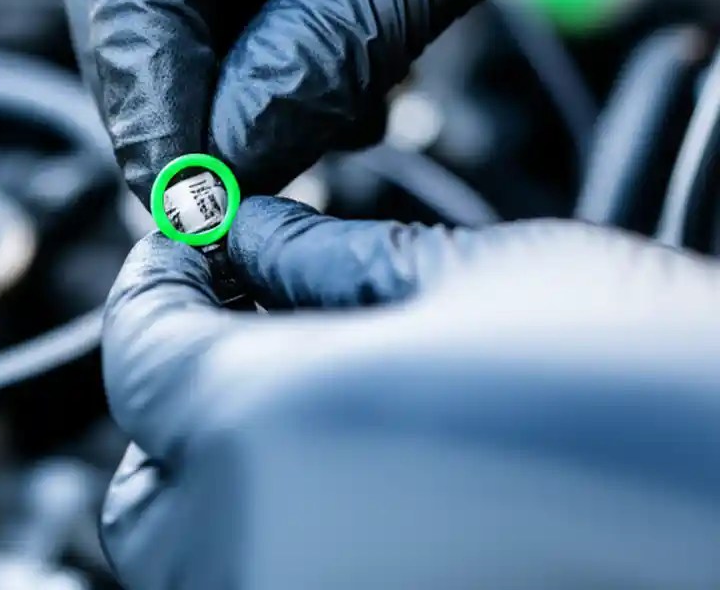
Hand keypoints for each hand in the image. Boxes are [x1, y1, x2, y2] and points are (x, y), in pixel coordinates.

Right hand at [60, 0, 719, 200]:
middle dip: (175, 88)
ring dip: (230, 94)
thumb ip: (329, 30)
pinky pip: (265, 2)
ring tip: (284, 160)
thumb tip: (229, 151)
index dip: (140, 67)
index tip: (178, 182)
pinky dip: (285, 73)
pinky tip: (337, 110)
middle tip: (210, 195)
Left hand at [101, 197, 719, 588]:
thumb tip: (254, 233)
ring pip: (196, 552)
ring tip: (325, 409)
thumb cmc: (656, 394)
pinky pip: (267, 582)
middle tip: (254, 326)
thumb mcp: (478, 279)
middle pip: (142, 478)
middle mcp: (247, 554)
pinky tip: (364, 481)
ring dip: (228, 478)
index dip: (156, 280)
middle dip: (181, 398)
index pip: (131, 348)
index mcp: (258, 430)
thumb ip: (327, 256)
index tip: (192, 248)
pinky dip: (283, 534)